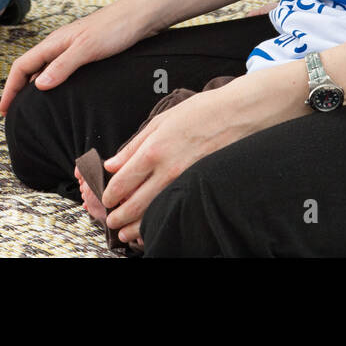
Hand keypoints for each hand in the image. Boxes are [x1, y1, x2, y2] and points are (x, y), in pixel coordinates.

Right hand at [0, 1, 151, 114]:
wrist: (141, 15)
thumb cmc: (115, 28)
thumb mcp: (87, 48)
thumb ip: (63, 66)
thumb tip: (38, 86)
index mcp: (54, 43)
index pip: (21, 66)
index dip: (10, 88)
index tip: (4, 110)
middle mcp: (59, 45)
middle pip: (30, 68)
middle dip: (18, 90)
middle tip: (14, 114)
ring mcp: (72, 48)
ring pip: (45, 69)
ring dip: (35, 87)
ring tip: (33, 109)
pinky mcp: (86, 53)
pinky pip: (61, 70)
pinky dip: (54, 84)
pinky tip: (61, 95)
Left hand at [99, 84, 252, 246]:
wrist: (238, 115)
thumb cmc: (201, 112)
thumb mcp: (160, 121)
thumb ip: (133, 146)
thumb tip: (112, 164)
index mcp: (154, 150)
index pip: (122, 182)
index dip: (110, 195)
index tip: (107, 199)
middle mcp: (168, 170)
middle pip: (135, 204)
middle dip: (119, 217)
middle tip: (112, 222)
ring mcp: (186, 182)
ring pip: (155, 213)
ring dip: (137, 227)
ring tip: (127, 233)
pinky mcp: (200, 188)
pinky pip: (176, 211)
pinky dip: (162, 222)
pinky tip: (155, 226)